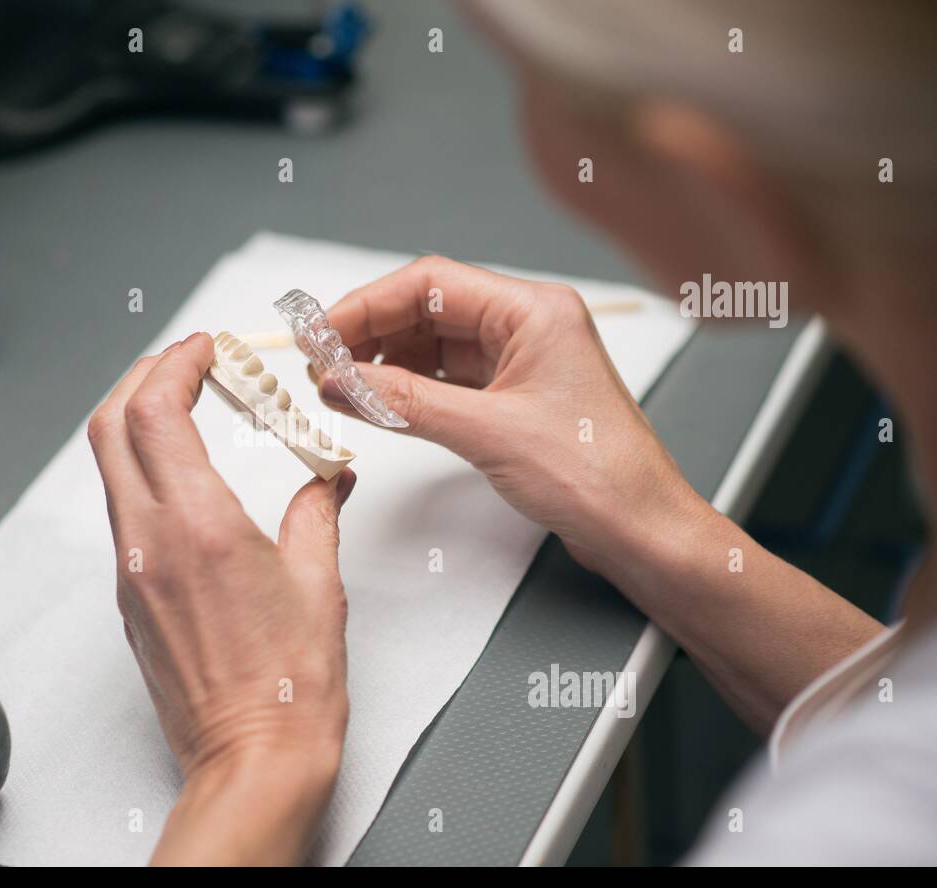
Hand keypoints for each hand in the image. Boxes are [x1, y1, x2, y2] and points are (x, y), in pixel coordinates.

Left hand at [87, 332, 356, 863]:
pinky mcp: (130, 597)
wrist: (252, 760)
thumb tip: (328, 479)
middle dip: (142, 377)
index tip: (205, 349)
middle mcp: (150, 543)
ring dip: (138, 423)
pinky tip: (185, 475)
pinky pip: (124, 512)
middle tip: (186, 363)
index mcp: (199, 528)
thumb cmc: (291, 688)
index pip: (156, 411)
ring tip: (188, 408)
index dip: (175, 363)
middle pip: (111, 427)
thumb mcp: (321, 584)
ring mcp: (132, 571)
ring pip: (111, 469)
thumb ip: (317, 513)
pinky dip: (144, 471)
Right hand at [321, 255, 706, 577]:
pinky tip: (378, 402)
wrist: (641, 531)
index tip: (322, 333)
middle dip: (370, 332)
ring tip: (341, 386)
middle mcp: (528, 326)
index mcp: (535, 311)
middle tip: (321, 363)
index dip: (367, 305)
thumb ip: (405, 402)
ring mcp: (520, 361)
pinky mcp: (512, 397)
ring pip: (434, 343)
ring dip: (385, 361)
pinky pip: (447, 377)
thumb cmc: (597, 477)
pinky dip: (408, 387)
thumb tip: (341, 382)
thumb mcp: (487, 433)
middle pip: (428, 308)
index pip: (431, 282)